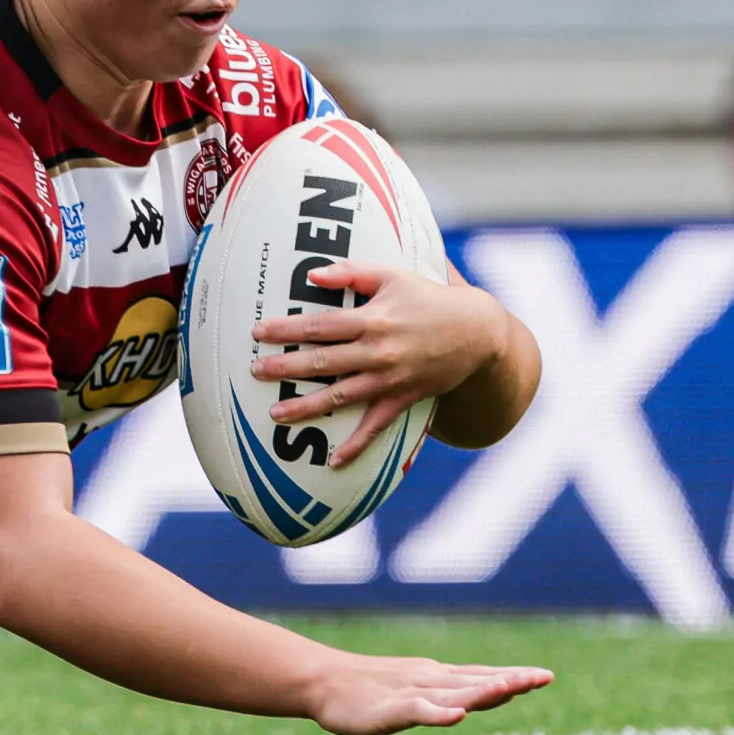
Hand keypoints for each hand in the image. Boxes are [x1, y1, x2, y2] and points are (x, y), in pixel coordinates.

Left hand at [252, 260, 506, 465]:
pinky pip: (376, 426)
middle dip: (286, 368)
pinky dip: (356, 445)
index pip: (320, 326)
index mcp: (373, 320)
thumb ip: (350, 273)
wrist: (478, 332)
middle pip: (323, 362)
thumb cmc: (428, 299)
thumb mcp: (392, 276)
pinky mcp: (403, 399)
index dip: (287, 330)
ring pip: (341, 396)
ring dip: (307, 408)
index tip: (258, 334)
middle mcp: (378, 352)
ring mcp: (390, 379)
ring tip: (275, 415)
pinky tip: (333, 461)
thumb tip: (311, 274)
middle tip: (255, 372)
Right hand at [305, 652, 551, 734]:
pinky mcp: (391, 709)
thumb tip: (467, 705)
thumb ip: (438, 700)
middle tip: (543, 678)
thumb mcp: (408, 695)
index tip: (545, 675)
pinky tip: (457, 716)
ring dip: (481, 691)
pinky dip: (439, 714)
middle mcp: (430, 681)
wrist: (320, 682)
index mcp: (437, 679)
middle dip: (511, 680)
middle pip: (476, 681)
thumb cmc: (363, 691)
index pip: (482, 675)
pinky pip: (418, 711)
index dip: (513, 676)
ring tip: (509, 689)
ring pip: (453, 693)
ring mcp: (411, 693)